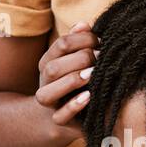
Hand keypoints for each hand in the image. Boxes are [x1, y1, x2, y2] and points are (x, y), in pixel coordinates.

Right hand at [35, 21, 101, 142]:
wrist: (67, 118)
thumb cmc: (78, 82)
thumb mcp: (77, 61)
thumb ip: (80, 43)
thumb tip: (84, 25)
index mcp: (49, 63)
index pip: (60, 45)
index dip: (80, 40)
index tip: (100, 41)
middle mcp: (45, 82)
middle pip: (53, 68)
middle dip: (77, 60)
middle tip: (99, 58)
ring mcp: (50, 103)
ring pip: (47, 93)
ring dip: (70, 81)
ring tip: (91, 75)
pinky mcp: (59, 121)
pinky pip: (60, 117)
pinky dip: (73, 106)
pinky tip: (88, 97)